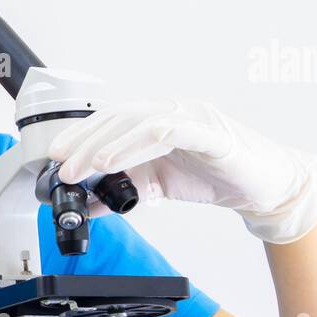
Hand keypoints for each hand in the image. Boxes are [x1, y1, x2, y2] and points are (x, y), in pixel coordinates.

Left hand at [47, 97, 316, 244]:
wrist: (263, 187)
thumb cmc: (213, 176)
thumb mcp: (156, 187)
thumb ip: (122, 192)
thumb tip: (87, 205)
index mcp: (156, 119)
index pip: (110, 120)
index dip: (80, 134)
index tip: (54, 155)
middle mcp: (171, 111)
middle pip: (118, 118)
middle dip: (86, 141)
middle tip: (63, 166)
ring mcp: (192, 118)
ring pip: (140, 121)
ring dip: (109, 144)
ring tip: (87, 166)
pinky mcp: (212, 134)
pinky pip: (173, 131)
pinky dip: (142, 142)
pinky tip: (121, 158)